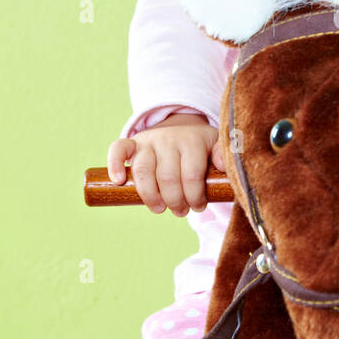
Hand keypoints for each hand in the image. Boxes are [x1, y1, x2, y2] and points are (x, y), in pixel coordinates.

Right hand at [107, 114, 224, 215]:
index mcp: (192, 140)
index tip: (198, 207)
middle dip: (175, 201)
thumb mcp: (218, 146)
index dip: (195, 196)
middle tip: (181, 211)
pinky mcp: (132, 142)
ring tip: (159, 209)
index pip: (191, 174)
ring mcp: (148, 140)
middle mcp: (168, 138)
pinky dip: (114, 165)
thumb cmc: (201, 146)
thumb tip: (223, 165)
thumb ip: (224, 155)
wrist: (182, 126)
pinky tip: (119, 181)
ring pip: (143, 170)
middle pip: (167, 177)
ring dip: (150, 195)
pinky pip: (118, 149)